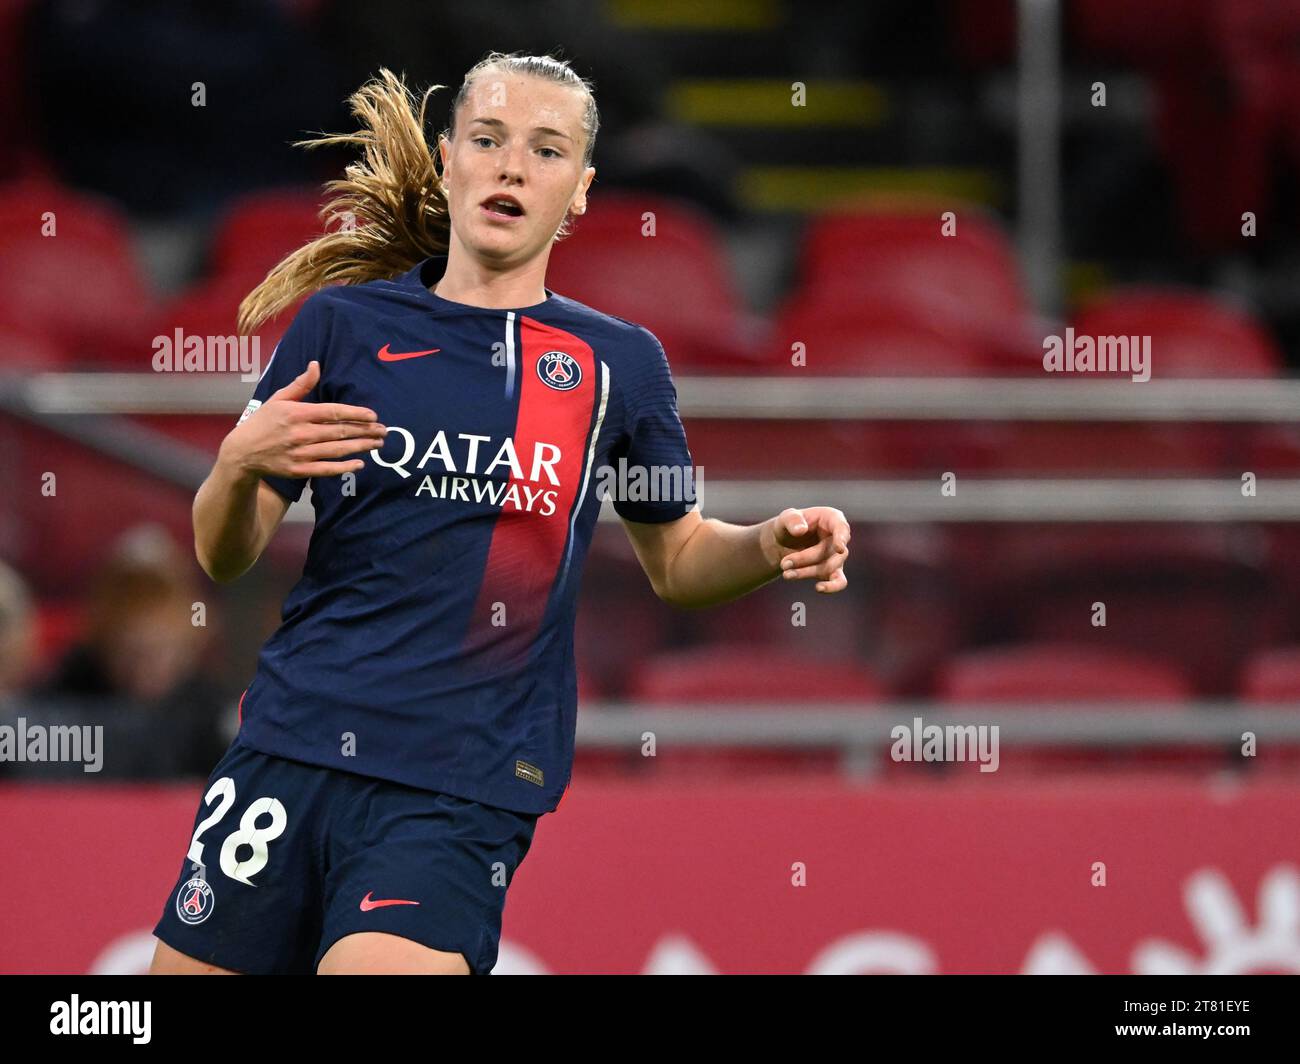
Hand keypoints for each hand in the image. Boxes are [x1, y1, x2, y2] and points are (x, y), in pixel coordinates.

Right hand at [220, 360, 387, 481]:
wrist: (242, 452)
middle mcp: (300, 433)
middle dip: (365, 431)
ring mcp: (300, 453)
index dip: (355, 414)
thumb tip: (316, 365)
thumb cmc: (263, 422)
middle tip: (384, 431)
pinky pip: (326, 469)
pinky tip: (360, 464)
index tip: (373, 416)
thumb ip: (300, 384)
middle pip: (339, 432)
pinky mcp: (299, 470)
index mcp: (297, 413)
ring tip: (377, 444)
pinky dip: (344, 467)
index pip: (333, 412)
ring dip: (360, 447)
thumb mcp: (278, 399)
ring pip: (336, 450)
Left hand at [762, 506, 850, 592]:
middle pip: (829, 552)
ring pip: (829, 568)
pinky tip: (818, 588)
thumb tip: (801, 530)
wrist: (783, 542)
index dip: (842, 538)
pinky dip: (831, 587)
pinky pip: (838, 582)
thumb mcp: (786, 518)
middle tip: (784, 563)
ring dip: (806, 572)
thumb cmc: (789, 525)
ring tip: (786, 574)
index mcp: (832, 519)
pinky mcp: (832, 571)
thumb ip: (792, 520)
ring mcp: (838, 556)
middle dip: (805, 559)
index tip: (839, 548)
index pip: (842, 528)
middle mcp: (839, 538)